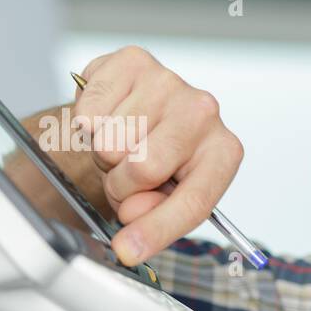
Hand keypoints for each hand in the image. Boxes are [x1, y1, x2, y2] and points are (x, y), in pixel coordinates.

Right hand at [70, 45, 244, 264]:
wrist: (139, 114)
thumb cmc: (161, 159)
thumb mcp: (168, 199)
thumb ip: (156, 219)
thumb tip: (131, 228)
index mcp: (223, 153)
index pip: (192, 200)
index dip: (155, 229)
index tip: (128, 249)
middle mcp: (204, 112)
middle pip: (142, 168)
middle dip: (122, 184)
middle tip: (127, 177)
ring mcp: (169, 82)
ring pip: (109, 143)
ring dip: (104, 154)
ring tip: (122, 145)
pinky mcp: (132, 61)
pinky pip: (88, 113)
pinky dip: (87, 125)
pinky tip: (109, 118)